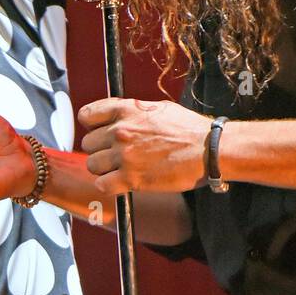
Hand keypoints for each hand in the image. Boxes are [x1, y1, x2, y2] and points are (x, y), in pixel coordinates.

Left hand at [78, 98, 212, 196]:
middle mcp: (121, 131)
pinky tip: (122, 182)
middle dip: (100, 149)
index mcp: (126, 109)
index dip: (92, 126)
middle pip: (88, 143)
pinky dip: (109, 186)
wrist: (208, 149)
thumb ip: (132, 112)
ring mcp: (125, 155)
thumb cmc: (188, 128)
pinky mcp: (132, 178)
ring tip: (121, 169)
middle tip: (116, 154)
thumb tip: (118, 119)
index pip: (87, 115)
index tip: (100, 132)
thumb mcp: (157, 108)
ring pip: (92, 165)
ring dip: (104, 169)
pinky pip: (102, 185)